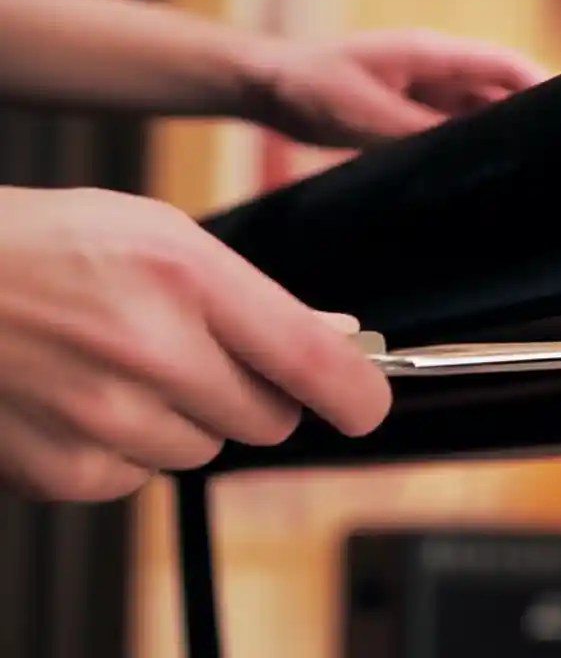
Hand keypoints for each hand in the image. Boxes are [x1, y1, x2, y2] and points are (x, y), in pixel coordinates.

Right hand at [0, 186, 391, 501]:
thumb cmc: (41, 250)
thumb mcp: (155, 234)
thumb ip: (250, 294)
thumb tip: (335, 336)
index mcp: (185, 277)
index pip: (312, 361)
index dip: (358, 393)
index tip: (367, 404)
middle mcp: (152, 351)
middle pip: (269, 420)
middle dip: (255, 396)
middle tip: (202, 358)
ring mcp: (107, 418)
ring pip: (205, 451)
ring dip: (184, 420)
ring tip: (122, 367)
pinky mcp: (66, 471)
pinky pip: (140, 478)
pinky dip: (124, 448)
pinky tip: (82, 399)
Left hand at [244, 29, 549, 147]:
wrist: (268, 87)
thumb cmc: (311, 88)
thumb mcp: (366, 116)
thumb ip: (419, 134)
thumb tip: (467, 156)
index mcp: (430, 54)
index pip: (503, 65)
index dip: (542, 86)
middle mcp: (435, 70)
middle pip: (499, 93)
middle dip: (528, 120)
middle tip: (554, 154)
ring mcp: (424, 92)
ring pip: (478, 118)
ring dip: (497, 141)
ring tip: (523, 173)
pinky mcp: (410, 114)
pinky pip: (451, 134)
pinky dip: (467, 153)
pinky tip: (478, 178)